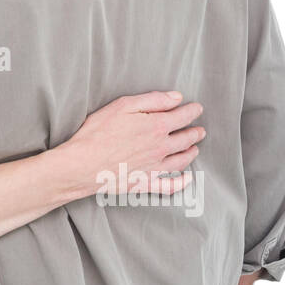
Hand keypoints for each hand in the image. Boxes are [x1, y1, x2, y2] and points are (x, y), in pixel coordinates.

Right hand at [48, 91, 205, 200]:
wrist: (83, 164)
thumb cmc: (98, 132)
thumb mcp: (123, 106)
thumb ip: (152, 100)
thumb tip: (176, 98)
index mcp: (157, 127)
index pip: (182, 117)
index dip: (192, 111)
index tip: (197, 108)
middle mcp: (161, 148)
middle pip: (185, 139)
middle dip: (195, 133)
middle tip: (201, 130)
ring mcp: (154, 168)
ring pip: (181, 161)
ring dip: (191, 153)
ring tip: (195, 148)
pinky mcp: (145, 183)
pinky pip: (169, 186)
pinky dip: (181, 183)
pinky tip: (187, 179)